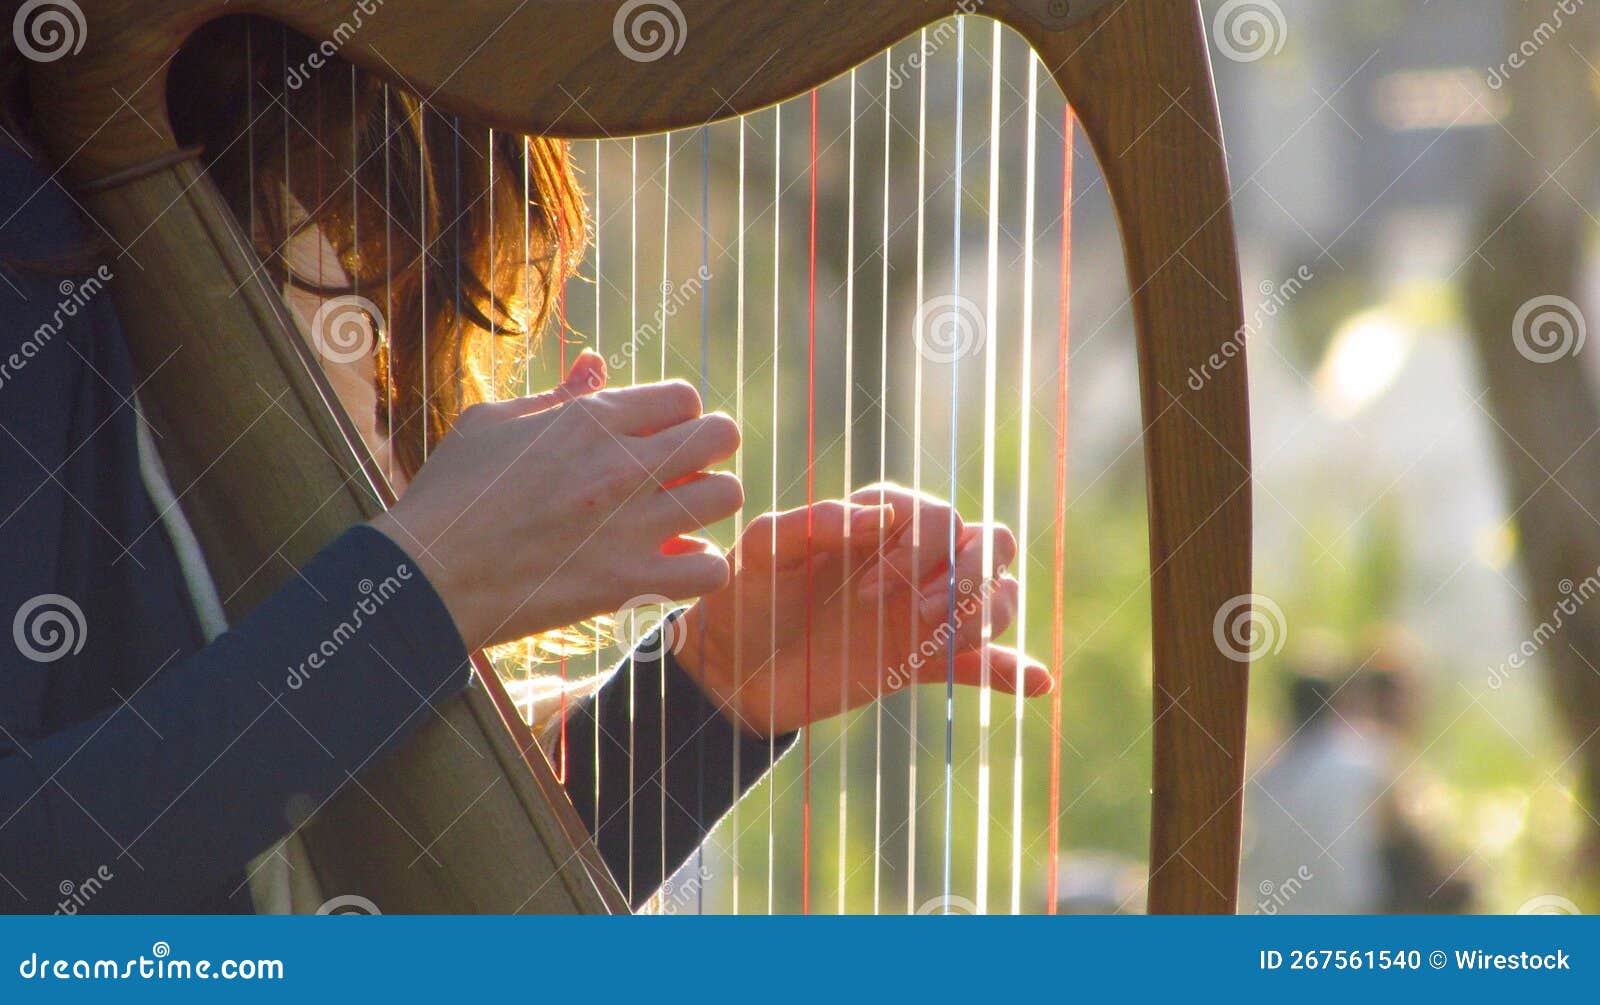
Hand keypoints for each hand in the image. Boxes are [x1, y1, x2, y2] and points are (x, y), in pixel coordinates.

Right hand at [369, 349, 742, 651]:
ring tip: (679, 519)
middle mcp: (621, 465)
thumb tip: (596, 364)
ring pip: (727, 496)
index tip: (657, 438)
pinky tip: (673, 566)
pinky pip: (712, 569)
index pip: (685, 397)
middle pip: (721, 435)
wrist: (424, 577)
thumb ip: (558, 395)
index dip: (677, 417)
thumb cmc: (450, 494)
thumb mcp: (494, 423)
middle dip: (708, 450)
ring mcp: (630, 525)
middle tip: (681, 472)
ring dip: (708, 505)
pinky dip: (702, 568)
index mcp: (590, 420)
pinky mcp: (629, 582)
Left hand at [673, 482, 1050, 736]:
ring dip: (986, 615)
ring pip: (999, 595)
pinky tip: (1037, 683)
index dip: (917, 552)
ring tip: (940, 644)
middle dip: (965, 576)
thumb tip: (882, 516)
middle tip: (915, 615)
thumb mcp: (762, 550)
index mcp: (881, 521)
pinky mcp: (925, 660)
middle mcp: (914, 559)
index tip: (867, 592)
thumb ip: (815, 522)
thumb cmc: (744, 595)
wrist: (734, 670)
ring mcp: (925, 609)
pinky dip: (1015, 670)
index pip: (937, 517)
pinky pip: (987, 662)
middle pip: (988, 544)